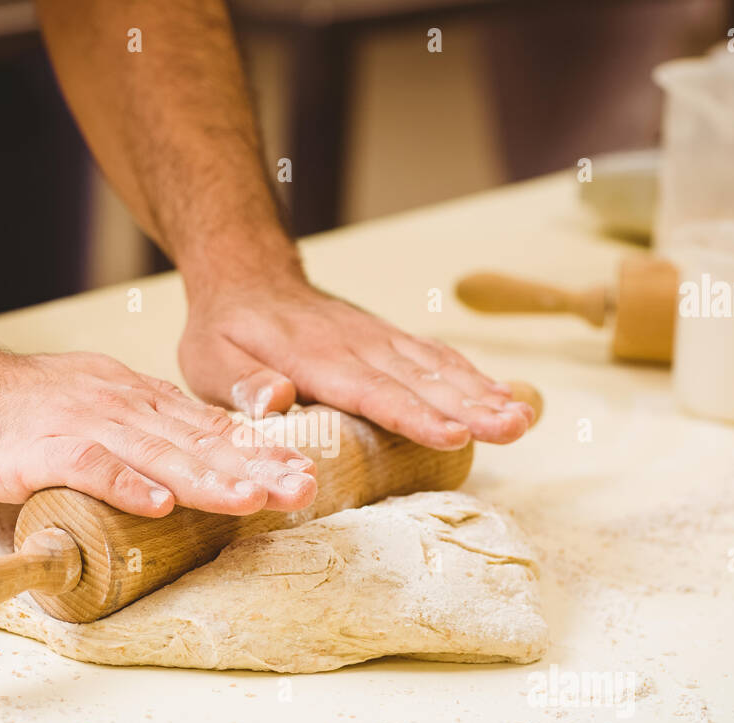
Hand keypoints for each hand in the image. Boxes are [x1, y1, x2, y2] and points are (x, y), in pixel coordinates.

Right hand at [0, 349, 316, 513]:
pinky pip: (90, 467)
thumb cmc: (23, 409)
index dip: (259, 451)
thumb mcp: (100, 405)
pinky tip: (158, 505)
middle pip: (199, 442)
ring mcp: (84, 426)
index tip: (304, 471)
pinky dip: (125, 485)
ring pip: (158, 454)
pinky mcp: (43, 449)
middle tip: (303, 490)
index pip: (211, 428)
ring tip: (253, 500)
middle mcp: (123, 408)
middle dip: (256, 468)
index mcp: (140, 402)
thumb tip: (193, 459)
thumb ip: (145, 429)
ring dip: (208, 478)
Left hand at [179, 280, 535, 449]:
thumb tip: (276, 399)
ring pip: (436, 367)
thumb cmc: (226, 330)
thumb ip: (242, 384)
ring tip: (523, 421)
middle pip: (419, 380)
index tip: (453, 436)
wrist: (247, 274)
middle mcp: (356, 345)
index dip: (412, 415)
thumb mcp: (210, 360)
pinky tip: (505, 398)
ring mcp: (377, 339)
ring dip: (482, 394)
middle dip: (470, 407)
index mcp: (312, 357)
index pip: (370, 390)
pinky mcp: (388, 339)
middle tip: (514, 431)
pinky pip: (436, 356)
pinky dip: (473, 377)